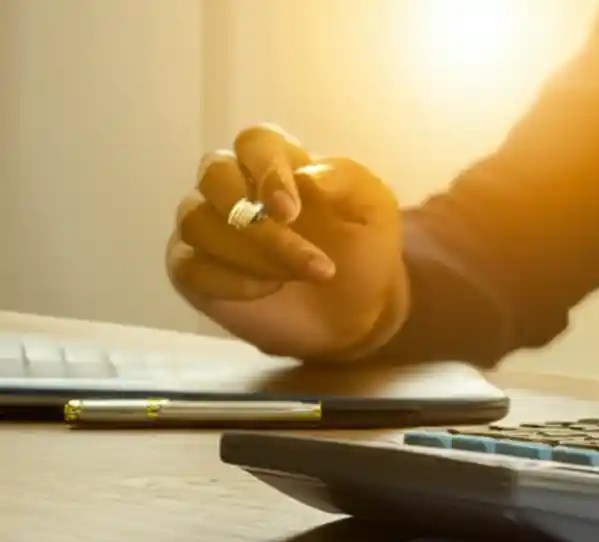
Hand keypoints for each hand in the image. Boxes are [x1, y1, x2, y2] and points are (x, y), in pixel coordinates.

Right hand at [166, 124, 407, 360]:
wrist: (360, 307)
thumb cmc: (364, 246)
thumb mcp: (374, 208)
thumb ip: (345, 180)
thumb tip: (306, 175)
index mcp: (277, 159)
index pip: (254, 142)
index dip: (266, 171)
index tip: (290, 212)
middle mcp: (233, 185)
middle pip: (214, 177)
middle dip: (256, 221)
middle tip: (301, 256)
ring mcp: (208, 226)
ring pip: (198, 223)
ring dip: (252, 254)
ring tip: (301, 276)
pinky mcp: (194, 268)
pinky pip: (190, 267)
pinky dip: (230, 281)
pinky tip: (269, 291)